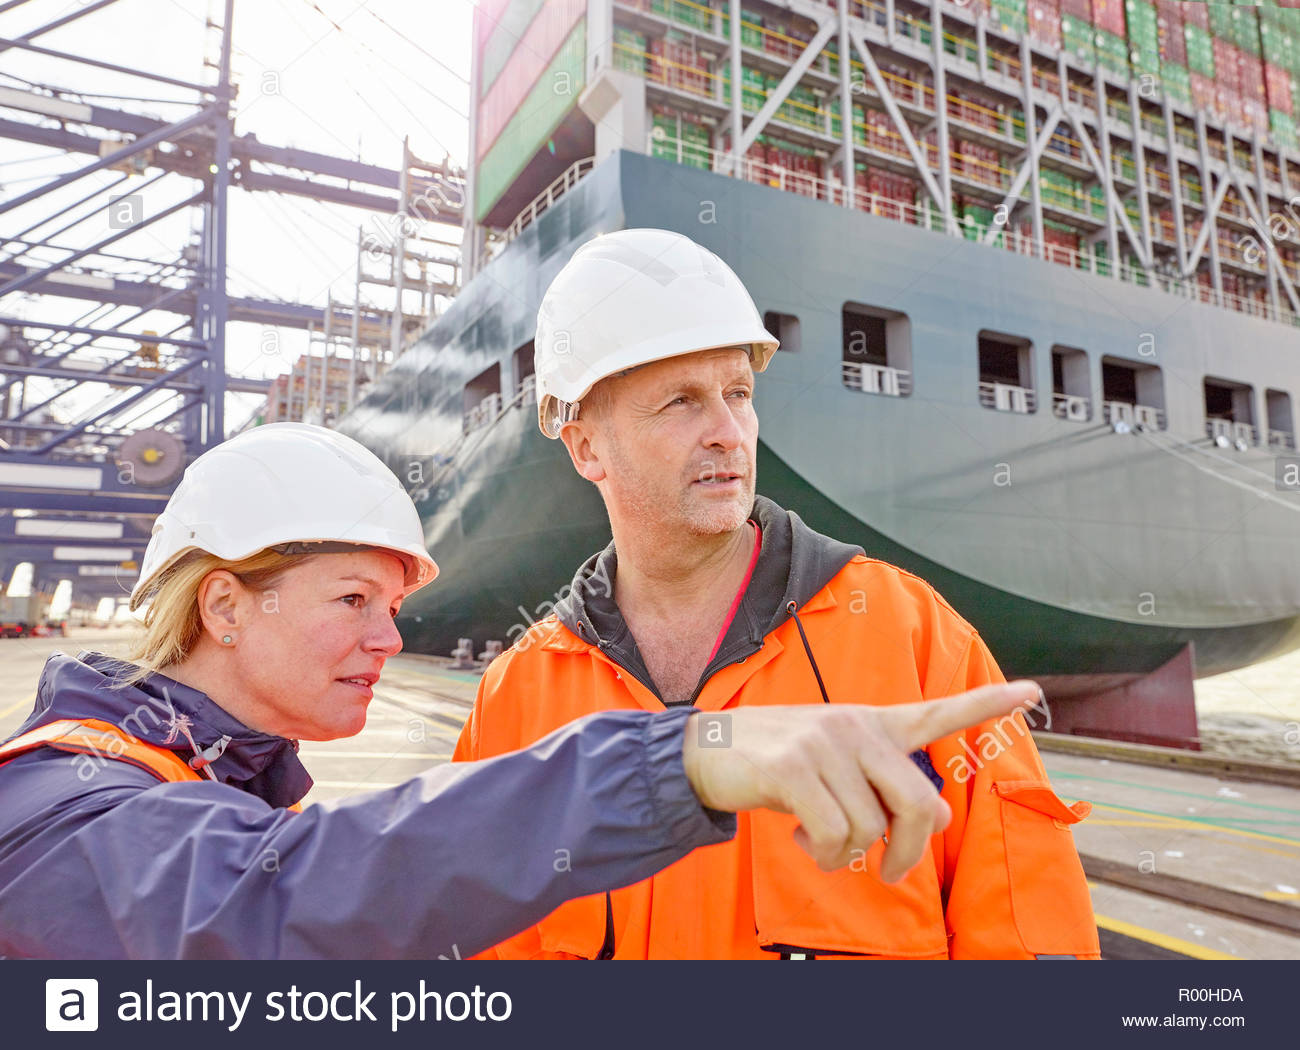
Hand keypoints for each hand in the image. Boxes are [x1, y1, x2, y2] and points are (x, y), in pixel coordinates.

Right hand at [680, 681, 1040, 879]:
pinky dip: (820, 854)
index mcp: (868, 724)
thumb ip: (882, 786)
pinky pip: (832, 834)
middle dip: (907, 851)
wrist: (705, 752)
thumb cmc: (775, 765)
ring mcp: (823, 744)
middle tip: (884, 871)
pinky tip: (797, 839)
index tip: (1031, 692)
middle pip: (917, 803)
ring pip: (869, 827)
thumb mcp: (834, 767)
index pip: (936, 712)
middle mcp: (853, 726)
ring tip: (816, 842)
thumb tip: (934, 823)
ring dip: (844, 854)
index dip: (985, 705)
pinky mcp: (793, 768)